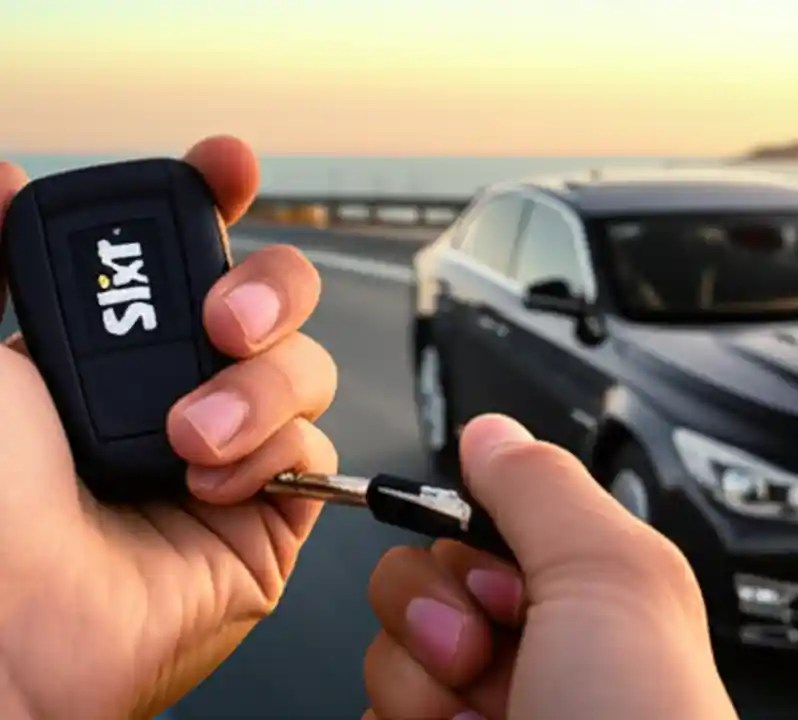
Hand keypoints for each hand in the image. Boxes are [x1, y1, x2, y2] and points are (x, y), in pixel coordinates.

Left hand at [0, 137, 337, 718]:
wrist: (15, 624)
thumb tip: (7, 172)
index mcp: (111, 348)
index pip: (185, 250)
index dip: (219, 197)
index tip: (228, 167)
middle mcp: (179, 389)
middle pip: (273, 294)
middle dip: (267, 287)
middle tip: (224, 319)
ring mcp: (233, 449)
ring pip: (305, 365)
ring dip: (256, 389)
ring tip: (186, 437)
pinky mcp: (275, 512)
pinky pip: (315, 449)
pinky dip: (271, 454)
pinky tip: (208, 485)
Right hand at [363, 415, 737, 719]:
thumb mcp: (612, 576)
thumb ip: (544, 490)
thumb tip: (491, 431)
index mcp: (588, 593)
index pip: (481, 524)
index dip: (472, 544)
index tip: (507, 579)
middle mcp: (534, 651)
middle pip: (418, 579)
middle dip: (439, 612)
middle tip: (493, 653)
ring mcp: (480, 712)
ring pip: (386, 653)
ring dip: (419, 683)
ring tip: (484, 719)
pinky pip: (375, 715)